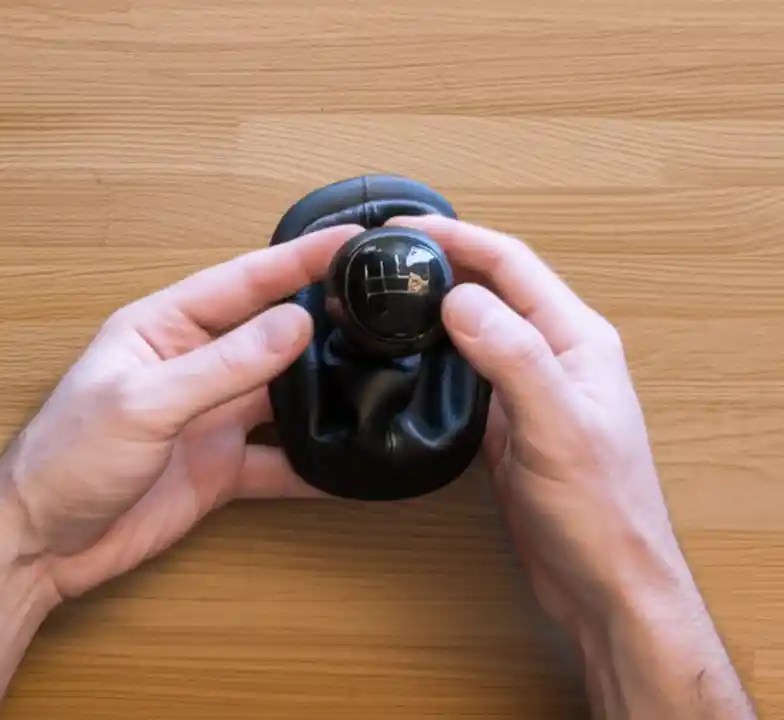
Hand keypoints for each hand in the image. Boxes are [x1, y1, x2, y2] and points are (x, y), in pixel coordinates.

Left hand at [0, 226, 354, 599]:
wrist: (40, 544)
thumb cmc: (67, 458)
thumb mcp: (143, 403)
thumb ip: (222, 366)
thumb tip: (294, 326)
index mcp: (161, 329)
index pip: (241, 282)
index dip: (297, 261)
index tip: (352, 242)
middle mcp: (191, 366)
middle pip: (269, 334)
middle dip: (323, 319)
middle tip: (388, 306)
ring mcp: (209, 419)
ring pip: (282, 395)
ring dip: (327, 389)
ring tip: (387, 374)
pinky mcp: (219, 470)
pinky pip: (279, 461)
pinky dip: (315, 463)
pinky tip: (355, 462)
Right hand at [391, 214, 688, 627]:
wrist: (605, 584)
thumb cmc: (598, 511)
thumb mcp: (557, 426)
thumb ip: (512, 356)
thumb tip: (458, 299)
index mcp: (577, 339)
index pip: (511, 264)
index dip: (456, 238)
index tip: (399, 232)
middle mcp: (554, 354)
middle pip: (489, 288)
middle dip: (437, 264)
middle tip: (376, 262)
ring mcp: (528, 389)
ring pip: (472, 329)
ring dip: (430, 309)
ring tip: (376, 301)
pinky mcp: (505, 424)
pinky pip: (463, 373)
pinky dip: (429, 358)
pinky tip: (397, 362)